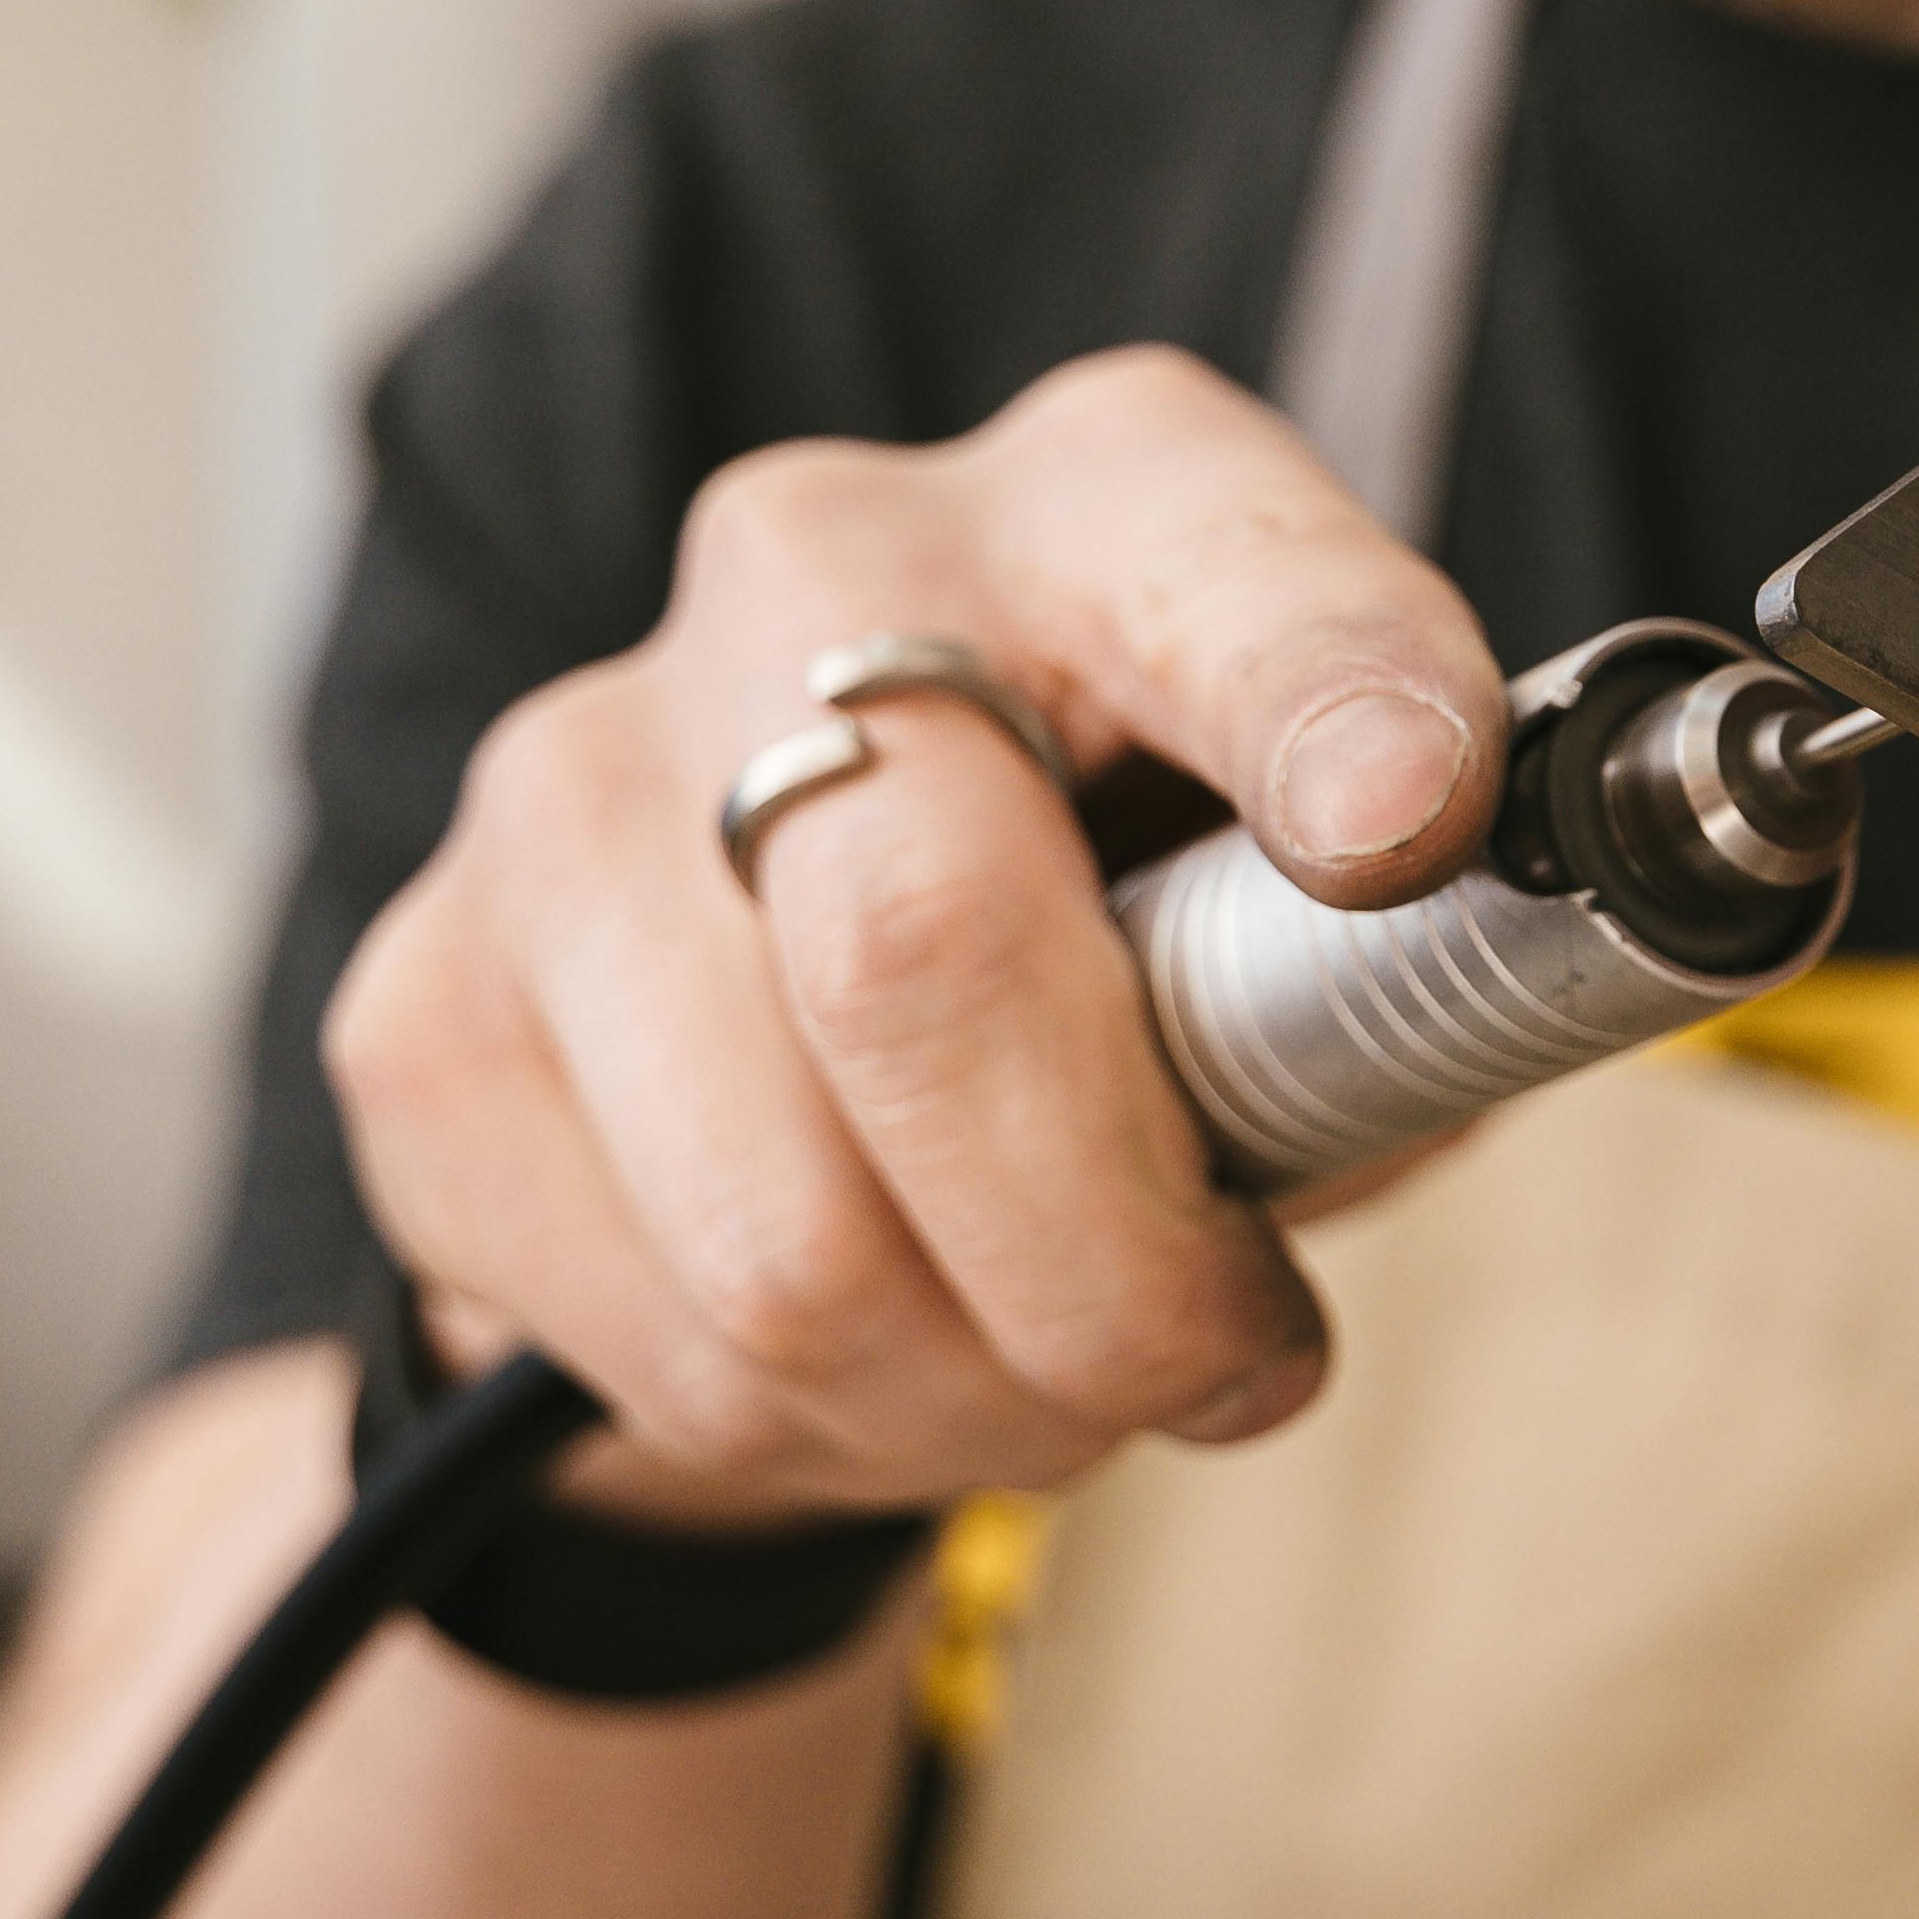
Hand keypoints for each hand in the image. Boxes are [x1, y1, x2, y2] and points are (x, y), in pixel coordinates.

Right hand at [321, 351, 1512, 1525]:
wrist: (775, 1027)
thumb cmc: (1138, 942)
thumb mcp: (1334, 906)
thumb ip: (1430, 953)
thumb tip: (1490, 1018)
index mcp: (1106, 497)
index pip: (1223, 568)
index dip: (1325, 697)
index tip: (1404, 828)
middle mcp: (808, 571)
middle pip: (928, 957)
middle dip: (1115, 1261)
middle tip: (1223, 1359)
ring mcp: (571, 777)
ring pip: (791, 1225)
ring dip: (980, 1387)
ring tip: (1062, 1371)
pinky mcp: (428, 1005)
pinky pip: (667, 1330)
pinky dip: (824, 1422)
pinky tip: (884, 1349)